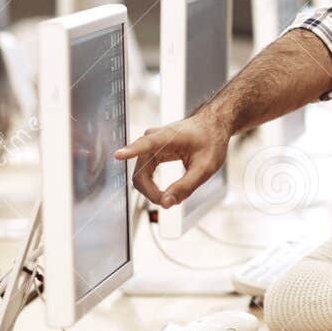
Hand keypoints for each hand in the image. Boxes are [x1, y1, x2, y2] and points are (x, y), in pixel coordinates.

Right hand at [114, 110, 230, 207]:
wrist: (212, 127)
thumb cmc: (211, 141)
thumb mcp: (205, 168)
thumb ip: (186, 186)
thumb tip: (166, 203)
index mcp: (168, 137)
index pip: (146, 144)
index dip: (130, 151)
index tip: (118, 155)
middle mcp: (153, 138)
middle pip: (140, 173)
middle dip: (151, 192)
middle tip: (170, 202)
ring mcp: (150, 145)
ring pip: (141, 175)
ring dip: (152, 191)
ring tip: (172, 197)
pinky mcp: (151, 151)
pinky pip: (145, 173)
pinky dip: (153, 186)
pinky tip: (167, 191)